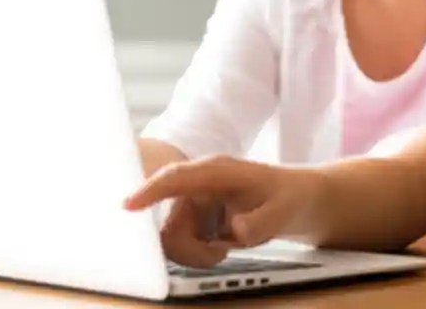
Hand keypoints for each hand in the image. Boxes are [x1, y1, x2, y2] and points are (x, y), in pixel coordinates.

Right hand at [124, 155, 315, 266]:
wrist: (297, 200)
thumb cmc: (289, 196)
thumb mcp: (283, 211)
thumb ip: (261, 222)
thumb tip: (235, 229)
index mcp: (217, 171)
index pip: (176, 177)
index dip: (151, 191)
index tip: (129, 206)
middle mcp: (199, 186)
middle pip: (171, 225)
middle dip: (189, 248)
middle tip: (219, 253)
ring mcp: (195, 204)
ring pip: (174, 240)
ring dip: (197, 253)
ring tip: (227, 248)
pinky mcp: (195, 220)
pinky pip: (183, 245)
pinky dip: (201, 254)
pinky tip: (222, 246)